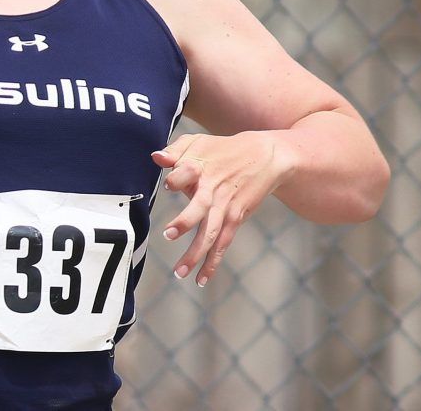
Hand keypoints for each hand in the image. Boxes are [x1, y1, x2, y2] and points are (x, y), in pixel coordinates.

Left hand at [151, 131, 292, 286]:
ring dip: (196, 254)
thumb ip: (174, 150)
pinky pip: (222, 243)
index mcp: (201, 167)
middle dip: (185, 221)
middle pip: (199, 207)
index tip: (169, 185)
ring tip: (180, 272)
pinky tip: (201, 278)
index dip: (176, 179)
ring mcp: (226, 207)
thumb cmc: (221, 148)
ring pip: (211, 233)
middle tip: (168, 234)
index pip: (184, 173)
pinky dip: (213, 261)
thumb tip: (155, 158)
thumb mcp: (197, 142)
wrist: (265, 156)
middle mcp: (213, 189)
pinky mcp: (235, 218)